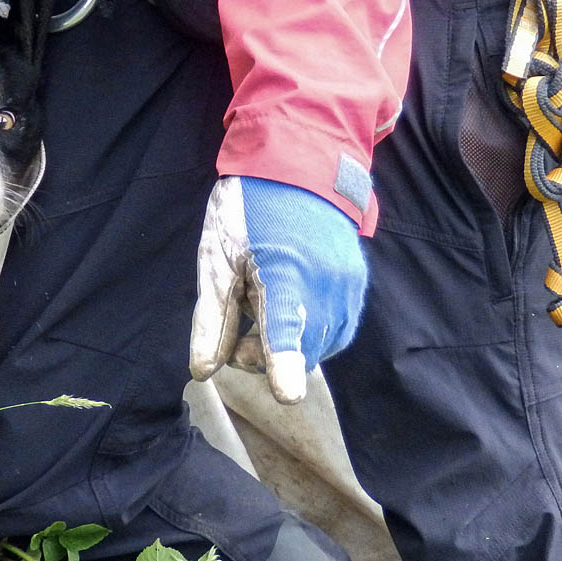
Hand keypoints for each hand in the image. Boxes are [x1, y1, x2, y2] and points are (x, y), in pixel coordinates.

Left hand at [189, 176, 366, 403]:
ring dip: (290, 346)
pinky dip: (311, 334)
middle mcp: (324, 281)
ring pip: (320, 345)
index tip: (286, 394)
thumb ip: (212, 318)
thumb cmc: (248, 210)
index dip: (283, 363)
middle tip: (237, 335)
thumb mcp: (217, 259)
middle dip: (265, 358)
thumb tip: (203, 369)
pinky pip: (337, 330)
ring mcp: (347, 285)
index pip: (285, 327)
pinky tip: (290, 309)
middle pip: (300, 350)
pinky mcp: (358, 284)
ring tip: (265, 307)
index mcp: (283, 271)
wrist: (299, 167)